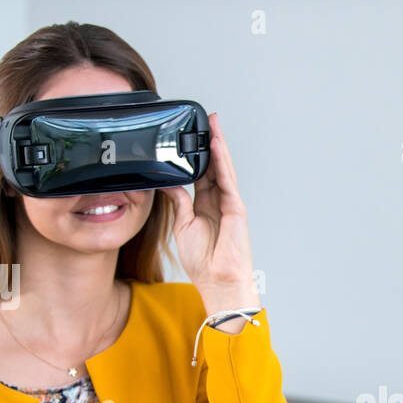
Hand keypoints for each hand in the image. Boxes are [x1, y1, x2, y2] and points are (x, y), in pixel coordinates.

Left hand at [160, 111, 255, 315]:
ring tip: (213, 125)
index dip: (197, 155)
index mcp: (205, 206)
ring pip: (223, 168)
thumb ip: (178, 202)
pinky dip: (222, 162)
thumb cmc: (204, 262)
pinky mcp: (235, 208)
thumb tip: (167, 183)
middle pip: (214, 166)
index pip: (201, 174)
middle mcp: (218, 202)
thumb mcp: (182, 225)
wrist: (217, 280)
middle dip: (210, 143)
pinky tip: (216, 146)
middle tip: (205, 121)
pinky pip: (227, 180)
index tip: (190, 138)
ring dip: (218, 146)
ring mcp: (229, 204)